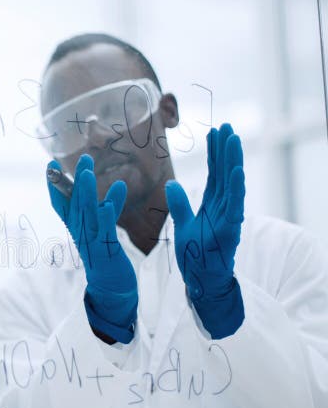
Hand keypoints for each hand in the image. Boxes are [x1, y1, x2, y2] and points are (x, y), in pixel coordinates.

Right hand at [47, 156, 137, 343]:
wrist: (112, 292)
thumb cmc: (107, 259)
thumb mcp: (103, 232)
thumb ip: (107, 210)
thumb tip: (115, 186)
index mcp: (77, 230)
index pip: (61, 205)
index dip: (54, 185)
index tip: (50, 164)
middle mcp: (81, 235)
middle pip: (74, 205)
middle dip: (74, 181)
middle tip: (80, 158)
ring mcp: (92, 243)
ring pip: (86, 215)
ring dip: (86, 192)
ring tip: (87, 171)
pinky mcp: (106, 252)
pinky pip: (105, 230)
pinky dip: (108, 211)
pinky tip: (114, 194)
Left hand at [165, 122, 244, 338]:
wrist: (201, 282)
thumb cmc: (195, 255)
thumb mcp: (182, 225)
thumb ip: (179, 204)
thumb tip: (171, 184)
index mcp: (213, 206)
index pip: (215, 174)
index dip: (215, 153)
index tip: (215, 132)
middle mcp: (224, 208)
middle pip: (225, 174)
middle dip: (226, 150)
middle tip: (226, 126)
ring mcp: (229, 218)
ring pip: (232, 184)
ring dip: (233, 161)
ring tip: (233, 139)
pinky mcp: (229, 230)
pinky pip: (234, 205)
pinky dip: (236, 187)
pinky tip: (236, 169)